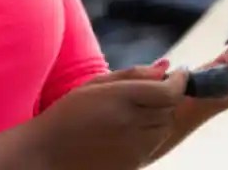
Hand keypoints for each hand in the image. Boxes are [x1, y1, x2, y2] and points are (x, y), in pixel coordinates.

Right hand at [39, 64, 187, 169]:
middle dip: (168, 96)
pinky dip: (151, 134)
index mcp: (122, 99)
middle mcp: (132, 124)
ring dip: (161, 116)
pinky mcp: (132, 164)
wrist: (46, 155)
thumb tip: (167, 67)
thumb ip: (134, 74)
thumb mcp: (96, 85)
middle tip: (151, 91)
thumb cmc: (68, 115)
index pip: (170, 91)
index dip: (180, 81)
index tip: (179, 73)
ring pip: (166, 127)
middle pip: (170, 108)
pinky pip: (154, 145)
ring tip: (136, 111)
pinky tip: (129, 130)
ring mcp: (133, 147)